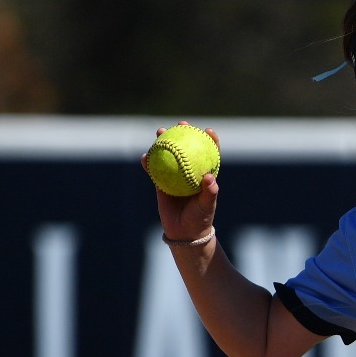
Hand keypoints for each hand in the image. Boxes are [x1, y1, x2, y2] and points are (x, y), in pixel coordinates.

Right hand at [145, 123, 219, 241]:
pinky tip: (145, 157)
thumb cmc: (200, 219)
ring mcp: (174, 175)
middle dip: (184, 132)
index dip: (210, 140)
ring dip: (163, 141)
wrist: (184, 232)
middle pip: (186, 147)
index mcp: (204, 173)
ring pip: (168, 154)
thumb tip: (208, 177)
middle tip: (181, 124)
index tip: (208, 130)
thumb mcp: (207, 206)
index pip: (209, 153)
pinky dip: (149, 163)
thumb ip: (209, 192)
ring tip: (160, 132)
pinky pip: (154, 170)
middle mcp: (189, 171)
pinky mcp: (161, 182)